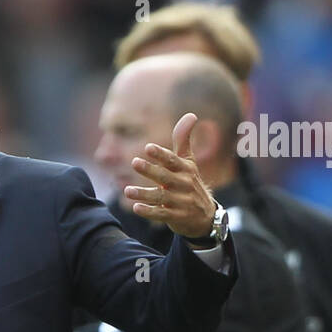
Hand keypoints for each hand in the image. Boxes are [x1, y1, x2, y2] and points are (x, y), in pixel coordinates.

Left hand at [124, 113, 216, 238]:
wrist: (205, 216)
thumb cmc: (190, 183)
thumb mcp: (189, 162)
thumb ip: (183, 140)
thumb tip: (191, 114)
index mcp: (186, 170)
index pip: (173, 160)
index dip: (161, 154)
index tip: (148, 147)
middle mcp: (184, 185)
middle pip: (165, 177)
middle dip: (150, 170)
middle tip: (134, 162)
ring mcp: (181, 202)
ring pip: (161, 197)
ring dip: (143, 193)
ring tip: (127, 190)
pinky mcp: (176, 217)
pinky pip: (161, 214)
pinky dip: (149, 212)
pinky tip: (135, 208)